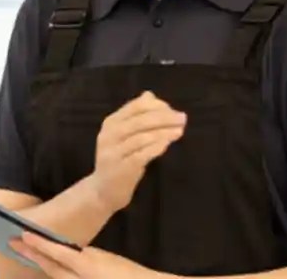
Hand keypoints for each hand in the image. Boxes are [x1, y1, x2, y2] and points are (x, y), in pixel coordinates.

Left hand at [10, 233, 166, 278]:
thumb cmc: (127, 273)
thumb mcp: (105, 259)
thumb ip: (84, 257)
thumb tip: (66, 252)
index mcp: (87, 265)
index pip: (56, 253)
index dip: (38, 244)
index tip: (22, 235)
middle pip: (50, 268)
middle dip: (31, 256)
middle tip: (13, 244)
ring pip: (55, 278)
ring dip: (40, 267)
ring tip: (25, 256)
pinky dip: (54, 275)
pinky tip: (47, 270)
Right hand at [90, 91, 186, 212]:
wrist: (103, 191)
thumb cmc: (120, 160)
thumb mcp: (125, 136)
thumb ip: (136, 116)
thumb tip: (150, 95)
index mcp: (111, 123)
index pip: (135, 107)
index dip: (156, 106)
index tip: (173, 110)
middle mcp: (109, 135)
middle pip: (140, 120)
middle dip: (164, 117)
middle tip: (183, 118)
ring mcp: (113, 152)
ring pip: (142, 137)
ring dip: (163, 132)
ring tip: (179, 131)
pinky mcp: (121, 169)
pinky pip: (141, 155)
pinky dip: (155, 147)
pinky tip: (167, 144)